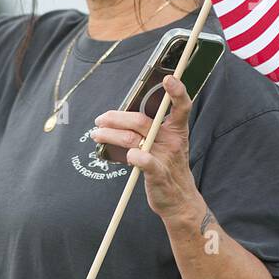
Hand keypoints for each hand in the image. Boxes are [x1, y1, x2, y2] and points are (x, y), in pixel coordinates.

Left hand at [91, 75, 199, 220]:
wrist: (179, 199)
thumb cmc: (168, 167)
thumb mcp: (166, 144)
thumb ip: (150, 128)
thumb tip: (122, 114)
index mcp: (177, 130)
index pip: (181, 106)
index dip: (176, 91)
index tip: (168, 78)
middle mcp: (172, 141)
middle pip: (141, 121)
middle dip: (116, 117)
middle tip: (100, 119)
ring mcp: (166, 158)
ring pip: (134, 139)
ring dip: (110, 134)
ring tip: (96, 133)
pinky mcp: (158, 175)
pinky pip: (144, 162)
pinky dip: (134, 157)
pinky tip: (126, 156)